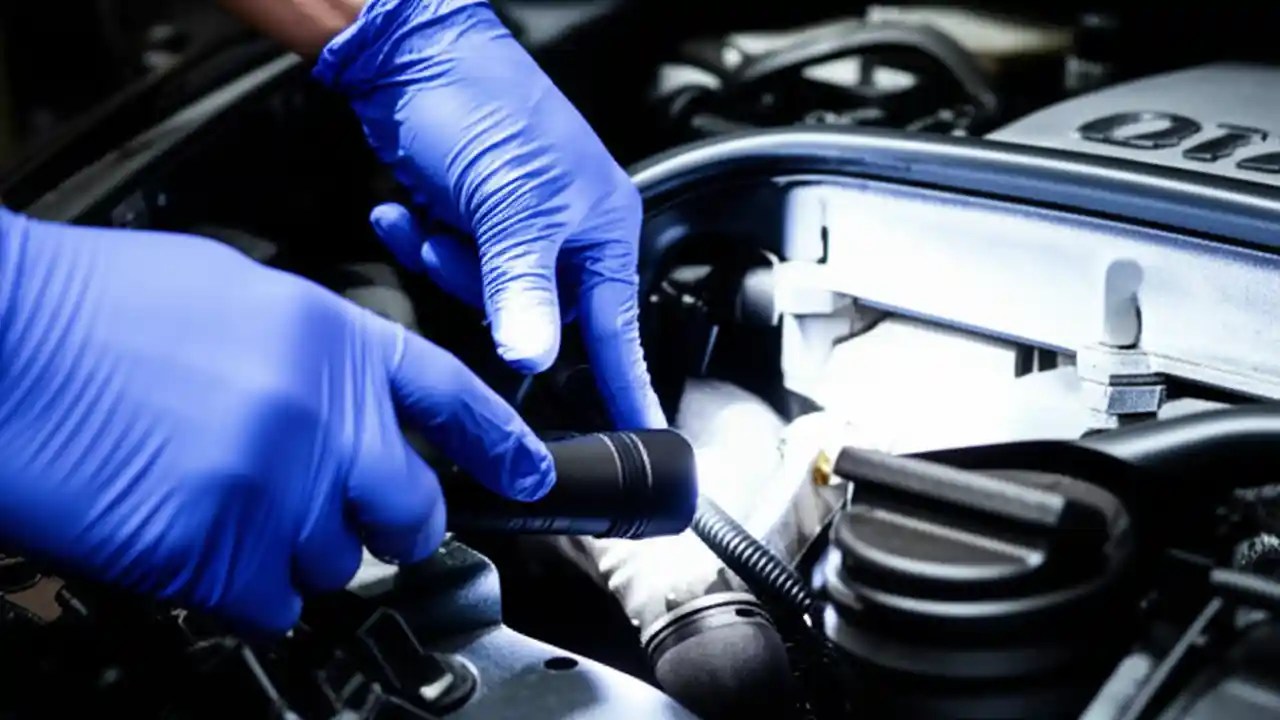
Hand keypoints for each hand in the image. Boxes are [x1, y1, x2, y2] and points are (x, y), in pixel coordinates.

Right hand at [0, 208, 552, 634]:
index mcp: (333, 339)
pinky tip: (203, 545)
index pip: (453, 398)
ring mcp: (278, 486)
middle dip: (393, 523)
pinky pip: (274, 602)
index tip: (529, 473)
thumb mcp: (232, 291)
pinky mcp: (222, 551)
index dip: (500, 442)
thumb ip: (312, 349)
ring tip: (232, 507)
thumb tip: (347, 396)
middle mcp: (323, 414)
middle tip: (360, 520)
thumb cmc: (91, 307)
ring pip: (338, 562)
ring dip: (298, 551)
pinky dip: (245, 590)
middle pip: (413, 507)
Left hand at [314, 0, 664, 429]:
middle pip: (536, 316)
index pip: (618, 329)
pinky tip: (409, 210)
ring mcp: (517, 225)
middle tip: (465, 251)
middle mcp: (566, 231)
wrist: (408, 49)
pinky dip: (422, 241)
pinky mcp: (473, 218)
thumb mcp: (509, 204)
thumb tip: (533, 358)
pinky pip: (451, 263)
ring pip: (485, 294)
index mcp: (601, 228)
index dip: (628, 386)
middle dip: (486, 290)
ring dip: (449, 262)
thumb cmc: (480, 99)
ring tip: (435, 218)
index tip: (643, 435)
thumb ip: (522, 288)